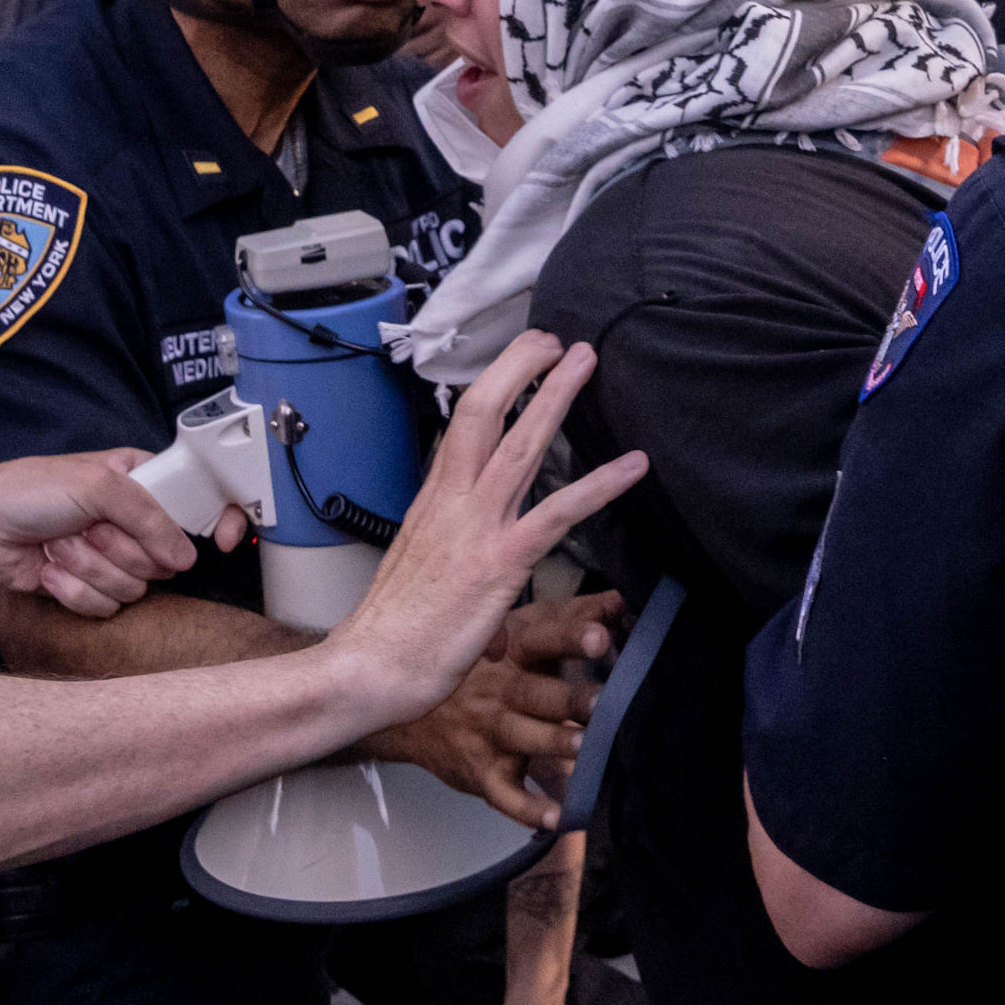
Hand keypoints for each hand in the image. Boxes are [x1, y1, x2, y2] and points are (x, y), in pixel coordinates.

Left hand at [0, 448, 208, 616]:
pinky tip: (49, 570)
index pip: (196, 503)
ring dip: (88, 570)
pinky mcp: (87, 587)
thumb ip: (149, 518)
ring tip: (59, 546)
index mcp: (140, 483)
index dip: (218, 520)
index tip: (228, 539)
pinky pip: (104, 607)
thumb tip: (186, 557)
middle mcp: (130, 521)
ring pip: (133, 588)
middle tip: (87, 529)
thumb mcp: (97, 486)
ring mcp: (110, 557)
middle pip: (162, 560)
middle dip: (119, 551)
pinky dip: (72, 591)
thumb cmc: (30, 490)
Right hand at [325, 336, 646, 739]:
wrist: (372, 666)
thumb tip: (467, 534)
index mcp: (434, 499)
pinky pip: (558, 513)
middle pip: (485, 413)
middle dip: (520, 367)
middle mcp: (453, 502)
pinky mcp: (500, 563)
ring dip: (556, 398)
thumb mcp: (419, 562)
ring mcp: (476, 528)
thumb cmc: (394, 627)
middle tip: (555, 338)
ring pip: (520, 445)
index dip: (496, 383)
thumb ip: (449, 536)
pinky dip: (600, 484)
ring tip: (586, 360)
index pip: (464, 424)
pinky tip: (633, 466)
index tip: (524, 358)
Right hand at [361, 588, 622, 827]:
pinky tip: (557, 819)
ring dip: (552, 743)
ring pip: (520, 737)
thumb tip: (625, 601)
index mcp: (511, 649)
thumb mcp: (520, 631)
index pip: (542, 638)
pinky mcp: (482, 771)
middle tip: (602, 702)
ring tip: (583, 748)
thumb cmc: (485, 664)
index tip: (600, 636)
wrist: (410, 714)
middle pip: (533, 691)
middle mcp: (497, 689)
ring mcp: (487, 731)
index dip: (571, 637)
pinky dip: (529, 809)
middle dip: (568, 697)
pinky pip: (505, 794)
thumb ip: (574, 617)